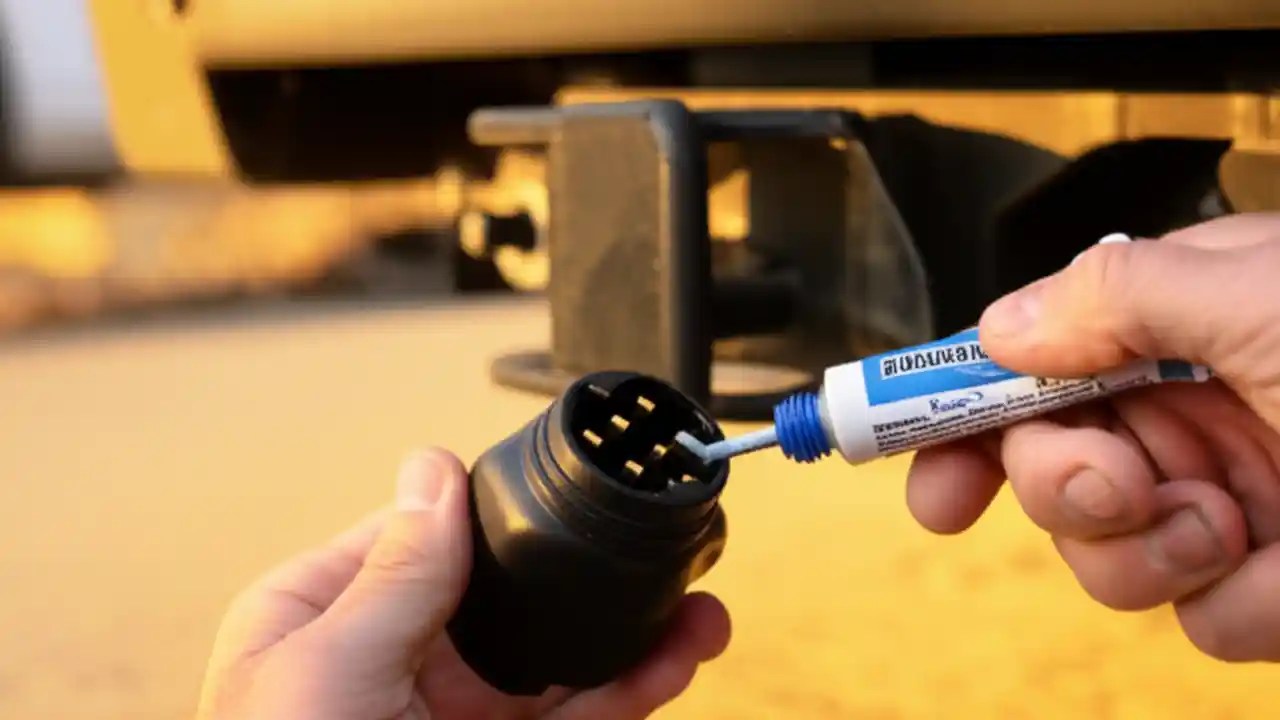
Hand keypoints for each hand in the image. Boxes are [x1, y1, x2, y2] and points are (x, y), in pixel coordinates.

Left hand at [197, 449, 729, 719]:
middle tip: (653, 555)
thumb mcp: (330, 672)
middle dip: (582, 577)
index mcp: (326, 618)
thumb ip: (394, 576)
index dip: (495, 514)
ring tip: (695, 614)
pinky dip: (628, 689)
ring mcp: (451, 714)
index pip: (420, 535)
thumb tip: (432, 470)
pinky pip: (576, 713)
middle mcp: (393, 660)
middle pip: (505, 597)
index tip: (563, 494)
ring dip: (628, 634)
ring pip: (554, 658)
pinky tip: (670, 662)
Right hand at [907, 213, 1279, 661]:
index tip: (894, 441)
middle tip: (1111, 484)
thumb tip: (999, 328)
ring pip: (1103, 558)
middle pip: (1042, 468)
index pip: (1031, 368)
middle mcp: (1188, 417)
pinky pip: (1200, 621)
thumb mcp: (1255, 292)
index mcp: (1176, 330)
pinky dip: (1242, 603)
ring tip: (1229, 525)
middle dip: (1059, 485)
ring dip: (1149, 552)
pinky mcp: (1268, 583)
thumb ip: (1112, 296)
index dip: (955, 407)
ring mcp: (1224, 503)